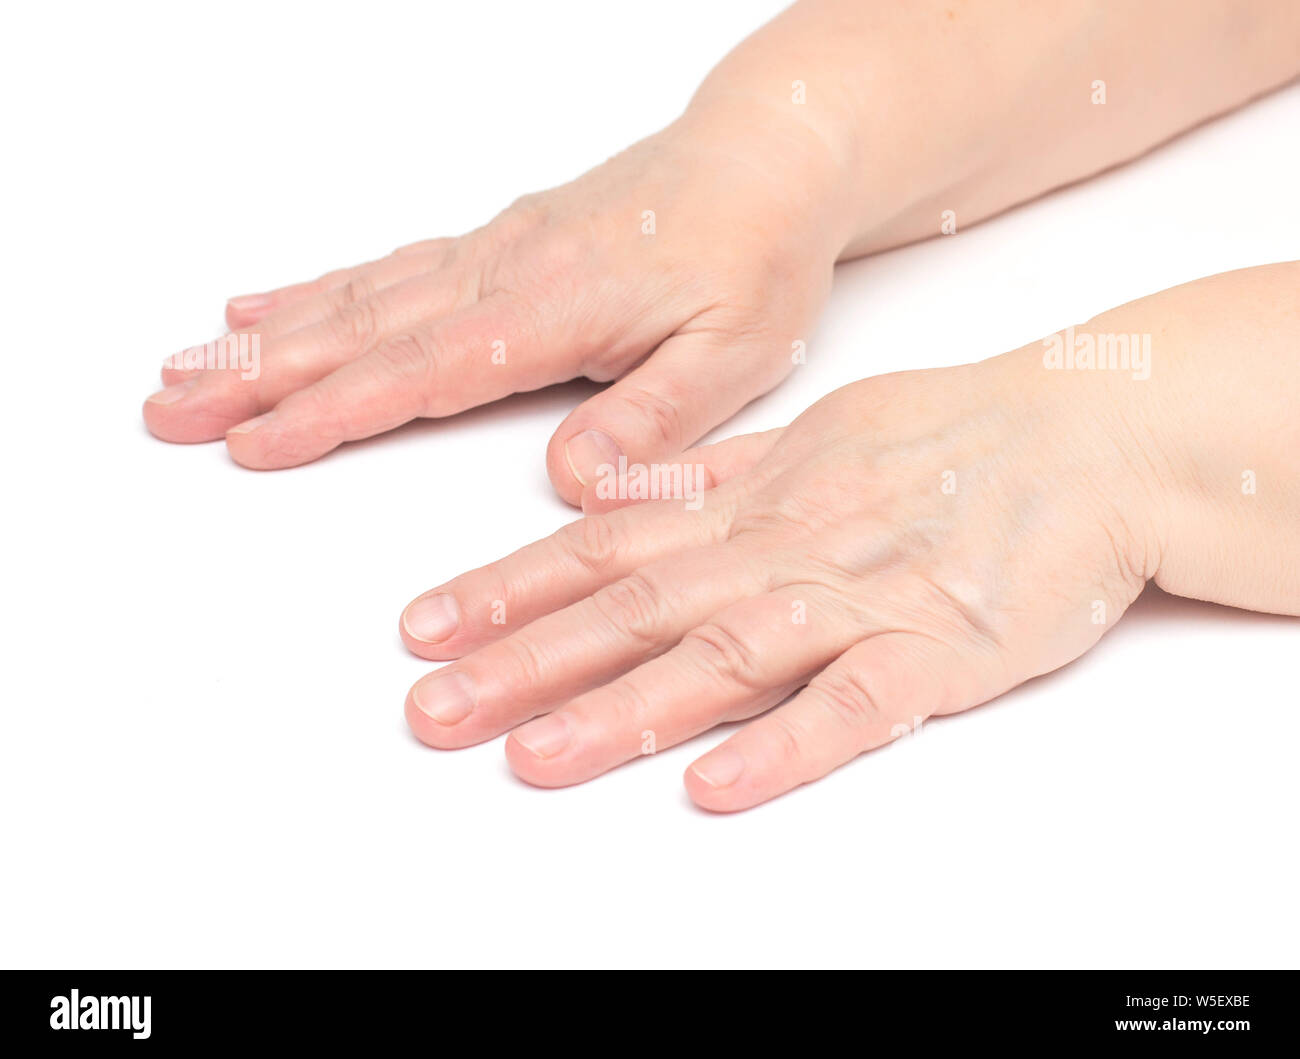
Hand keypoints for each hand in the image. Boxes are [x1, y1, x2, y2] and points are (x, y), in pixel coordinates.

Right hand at [143, 108, 848, 503]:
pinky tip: (269, 303)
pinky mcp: (494, 244)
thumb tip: (569, 482)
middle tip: (170, 408)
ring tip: (187, 363)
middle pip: (362, 331)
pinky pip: (389, 267)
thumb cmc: (756, 258)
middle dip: (262, 376)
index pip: (423, 371)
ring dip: (270, 335)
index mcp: (554, 310)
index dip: (334, 411)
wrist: (767, 157)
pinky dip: (319, 288)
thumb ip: (651, 422)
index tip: (253, 443)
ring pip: (358, 297)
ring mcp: (490, 253)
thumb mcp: (734, 356)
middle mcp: (503, 274)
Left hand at [396, 344, 1171, 808]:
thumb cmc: (945, 435)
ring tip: (535, 756)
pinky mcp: (942, 648)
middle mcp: (784, 547)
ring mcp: (860, 598)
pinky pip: (858, 704)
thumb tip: (610, 484)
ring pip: (725, 655)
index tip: (424, 629)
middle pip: (638, 607)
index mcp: (749, 501)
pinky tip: (717, 788)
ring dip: (626, 709)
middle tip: (434, 711)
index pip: (605, 547)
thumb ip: (708, 469)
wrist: (1084, 434)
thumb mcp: (810, 434)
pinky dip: (787, 744)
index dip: (508, 588)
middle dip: (527, 661)